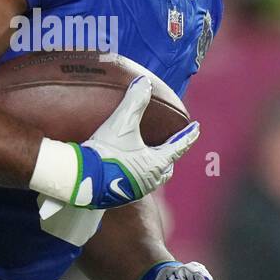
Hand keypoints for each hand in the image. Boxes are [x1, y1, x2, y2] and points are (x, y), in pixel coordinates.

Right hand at [36, 76, 198, 214]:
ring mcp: (135, 190)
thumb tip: (144, 82)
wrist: (82, 179)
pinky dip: (136, 175)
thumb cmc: (107, 152)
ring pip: (152, 178)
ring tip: (147, 158)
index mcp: (156, 163)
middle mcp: (150, 179)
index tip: (197, 128)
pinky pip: (135, 185)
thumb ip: (135, 101)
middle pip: (167, 167)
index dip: (188, 135)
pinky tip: (125, 170)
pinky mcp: (119, 197)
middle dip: (170, 156)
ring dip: (153, 168)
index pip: (179, 146)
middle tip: (170, 146)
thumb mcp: (122, 123)